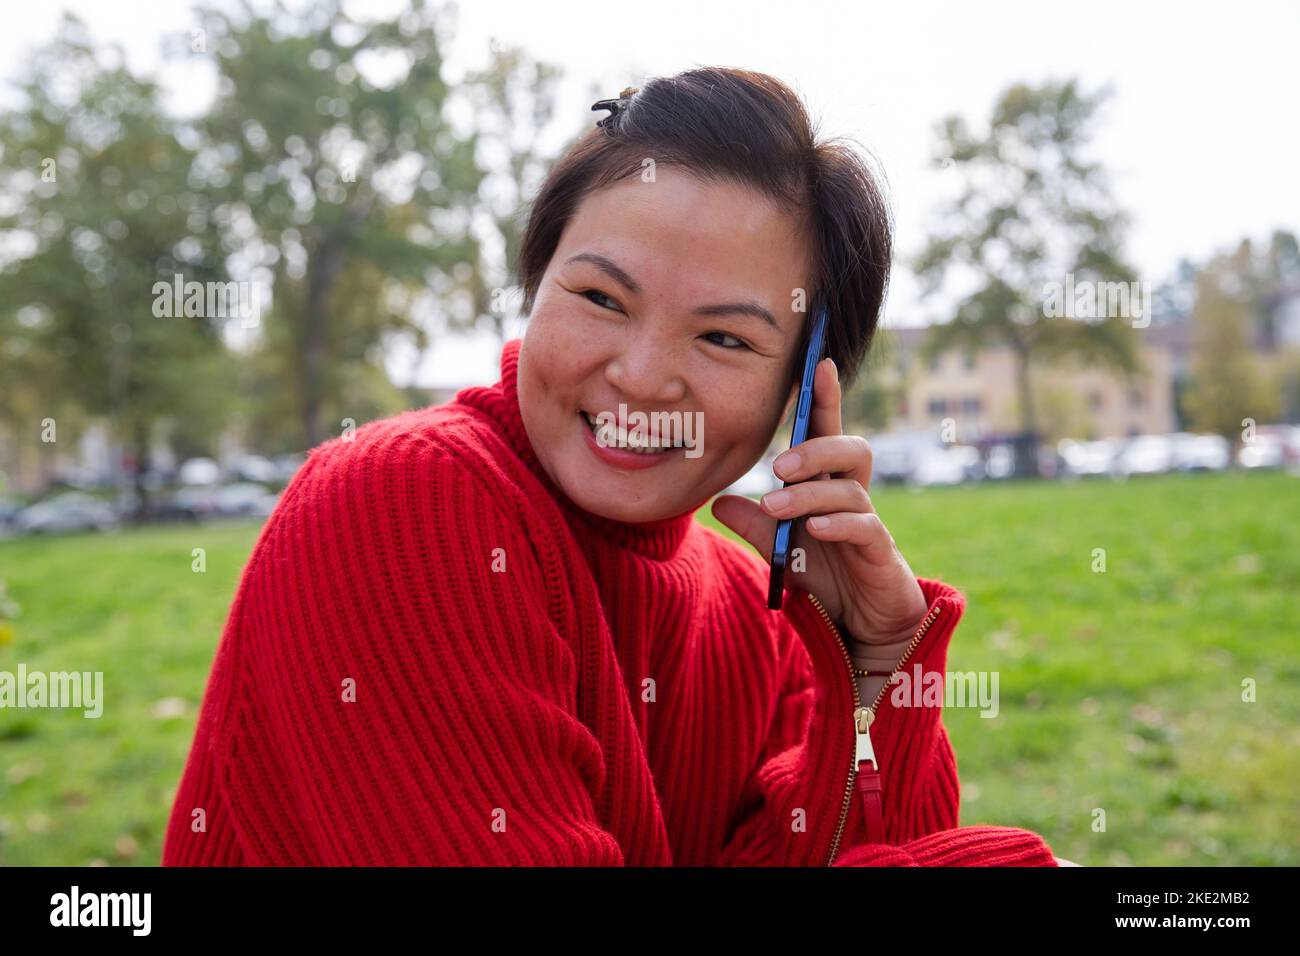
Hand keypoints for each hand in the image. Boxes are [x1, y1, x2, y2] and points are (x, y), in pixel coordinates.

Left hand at [711, 356, 928, 645]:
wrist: (861, 627)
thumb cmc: (829, 578)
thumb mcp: (781, 550)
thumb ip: (756, 525)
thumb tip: (719, 501)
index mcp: (829, 486)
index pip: (828, 435)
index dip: (827, 399)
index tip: (820, 362)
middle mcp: (854, 496)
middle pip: (851, 449)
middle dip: (815, 449)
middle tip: (777, 466)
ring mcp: (870, 523)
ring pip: (852, 488)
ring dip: (810, 493)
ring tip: (776, 505)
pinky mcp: (881, 554)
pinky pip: (866, 528)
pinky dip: (838, 524)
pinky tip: (814, 528)